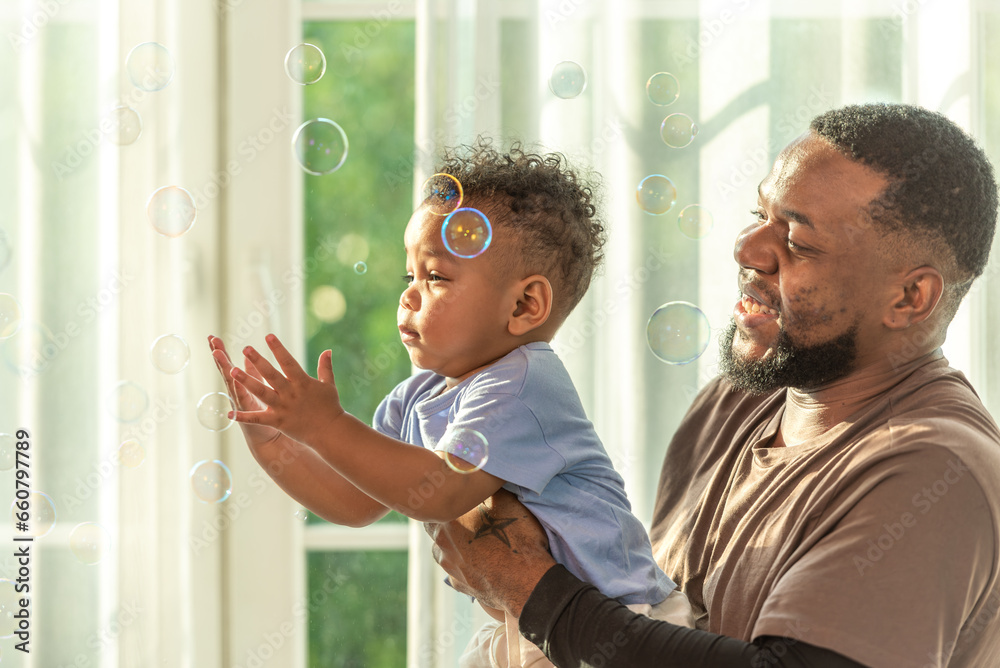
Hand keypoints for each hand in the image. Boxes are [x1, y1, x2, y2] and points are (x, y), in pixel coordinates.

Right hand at [208, 335, 280, 448]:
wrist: (269, 438)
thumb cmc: (265, 411)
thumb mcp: (259, 389)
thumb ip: (253, 374)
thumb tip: (247, 357)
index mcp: (242, 386)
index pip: (229, 365)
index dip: (221, 352)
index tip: (212, 337)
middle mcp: (239, 394)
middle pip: (227, 372)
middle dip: (219, 356)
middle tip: (211, 341)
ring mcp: (243, 405)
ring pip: (233, 385)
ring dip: (226, 370)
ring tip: (218, 356)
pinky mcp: (252, 416)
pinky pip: (244, 406)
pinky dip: (239, 399)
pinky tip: (233, 387)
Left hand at [226, 333, 345, 445]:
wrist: (330, 432)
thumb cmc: (330, 407)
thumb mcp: (328, 385)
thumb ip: (325, 367)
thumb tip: (328, 350)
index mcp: (302, 382)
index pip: (288, 361)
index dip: (278, 348)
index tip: (268, 336)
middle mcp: (290, 393)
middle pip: (271, 374)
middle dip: (258, 360)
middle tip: (246, 348)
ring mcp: (283, 407)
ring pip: (261, 392)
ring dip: (246, 381)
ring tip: (232, 371)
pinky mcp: (278, 421)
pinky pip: (258, 419)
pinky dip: (244, 417)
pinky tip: (230, 413)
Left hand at [424, 488, 554, 616]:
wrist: (526, 581)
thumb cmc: (517, 537)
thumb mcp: (507, 500)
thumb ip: (488, 488)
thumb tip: (484, 476)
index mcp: (449, 519)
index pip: (433, 507)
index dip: (442, 501)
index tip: (451, 499)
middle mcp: (443, 543)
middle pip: (435, 529)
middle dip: (446, 523)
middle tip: (464, 518)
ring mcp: (450, 567)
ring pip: (443, 551)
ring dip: (453, 545)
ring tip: (474, 542)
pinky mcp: (460, 585)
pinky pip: (456, 571)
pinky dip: (465, 565)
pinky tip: (481, 563)